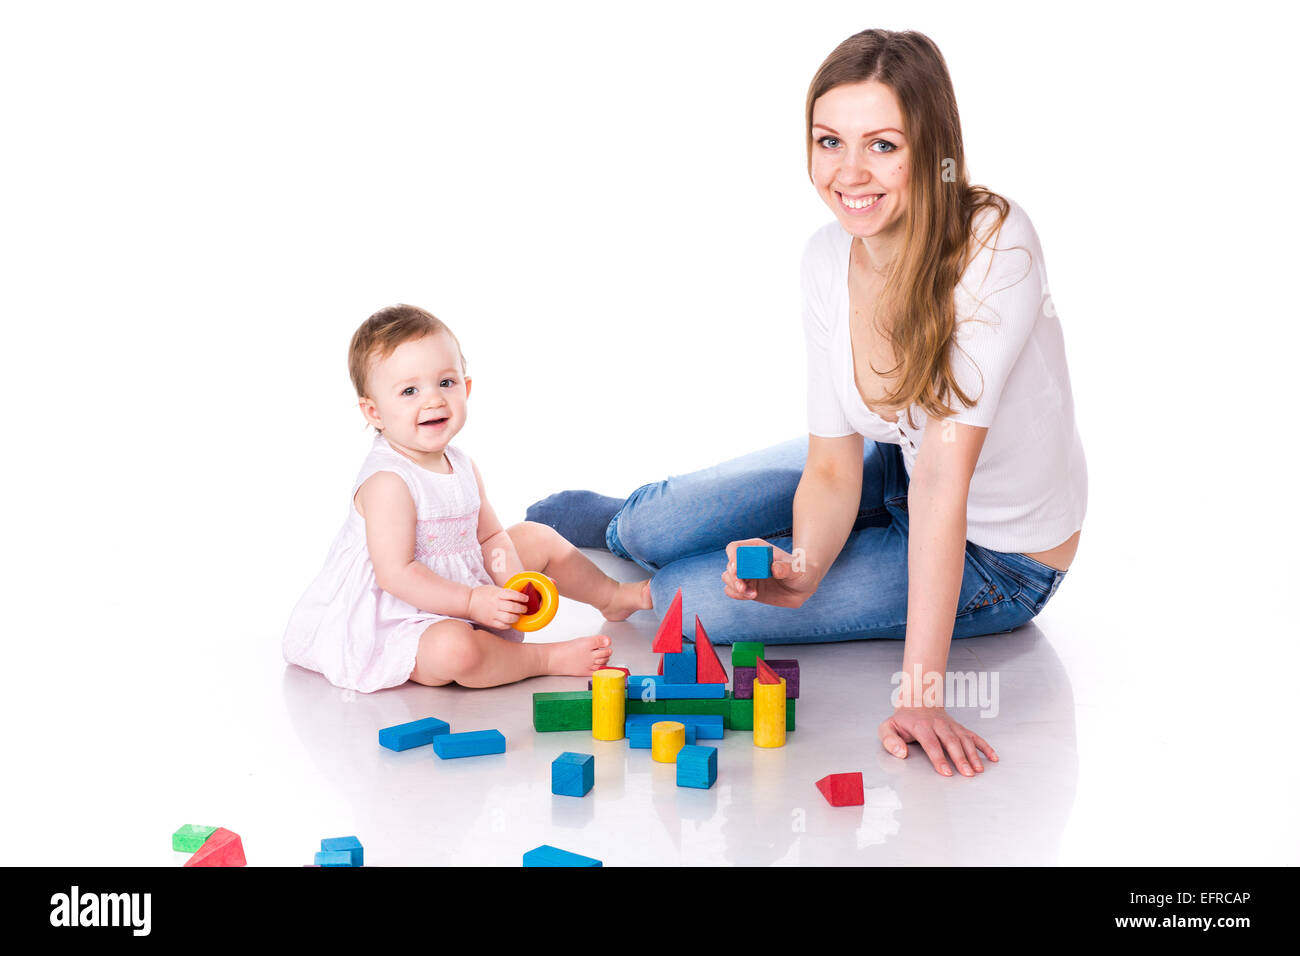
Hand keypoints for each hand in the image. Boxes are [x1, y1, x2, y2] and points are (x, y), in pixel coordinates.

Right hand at [467, 585, 529, 628]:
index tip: (526, 599)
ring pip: (510, 618)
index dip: (522, 597)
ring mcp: (493, 614)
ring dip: (517, 617)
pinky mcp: (490, 622)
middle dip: (522, 608)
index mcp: (497, 594)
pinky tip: (510, 622)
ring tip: (518, 616)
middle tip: (524, 609)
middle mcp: (496, 604)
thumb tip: (518, 596)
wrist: (468, 603)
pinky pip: (503, 626)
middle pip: (513, 607)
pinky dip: (509, 624)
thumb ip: (504, 592)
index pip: (513, 595)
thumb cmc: (481, 594)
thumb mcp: (493, 588)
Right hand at [721, 539, 818, 607]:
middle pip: (730, 565)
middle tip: (743, 587)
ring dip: (735, 587)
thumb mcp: (796, 568)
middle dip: (733, 577)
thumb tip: (774, 568)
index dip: (732, 556)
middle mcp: (748, 561)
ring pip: (728, 579)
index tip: (737, 568)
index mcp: (756, 549)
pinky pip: (733, 592)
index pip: (735, 548)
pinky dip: (738, 595)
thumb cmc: (800, 570)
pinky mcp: (747, 589)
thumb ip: (786, 568)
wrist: (803, 585)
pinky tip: (752, 596)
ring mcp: (747, 576)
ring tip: (751, 594)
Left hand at [878, 706, 997, 776]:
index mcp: (921, 726)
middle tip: (967, 774)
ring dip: (974, 754)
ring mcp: (951, 726)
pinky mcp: (960, 728)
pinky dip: (985, 746)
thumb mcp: (887, 727)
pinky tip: (993, 757)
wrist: (918, 702)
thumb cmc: (902, 720)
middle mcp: (939, 725)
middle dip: (960, 758)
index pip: (931, 743)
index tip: (946, 772)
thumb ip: (889, 740)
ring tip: (979, 770)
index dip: (939, 758)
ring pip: (965, 739)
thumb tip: (901, 753)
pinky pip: (974, 736)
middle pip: (951, 742)